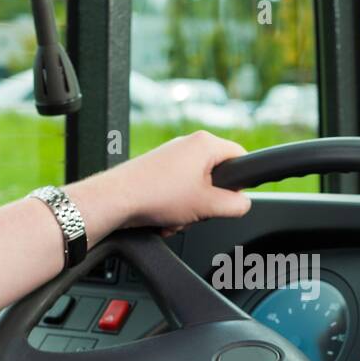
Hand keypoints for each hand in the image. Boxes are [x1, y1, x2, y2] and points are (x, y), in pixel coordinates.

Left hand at [69, 131, 250, 238]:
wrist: (116, 200)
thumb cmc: (156, 195)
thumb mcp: (207, 206)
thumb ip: (235, 205)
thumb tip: (243, 204)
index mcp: (205, 144)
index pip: (240, 157)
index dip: (241, 182)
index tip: (232, 199)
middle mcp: (188, 144)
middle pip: (217, 176)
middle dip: (209, 201)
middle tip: (198, 211)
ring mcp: (172, 156)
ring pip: (197, 187)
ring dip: (190, 209)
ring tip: (176, 216)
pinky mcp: (158, 169)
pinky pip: (178, 190)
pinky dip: (175, 207)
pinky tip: (164, 217)